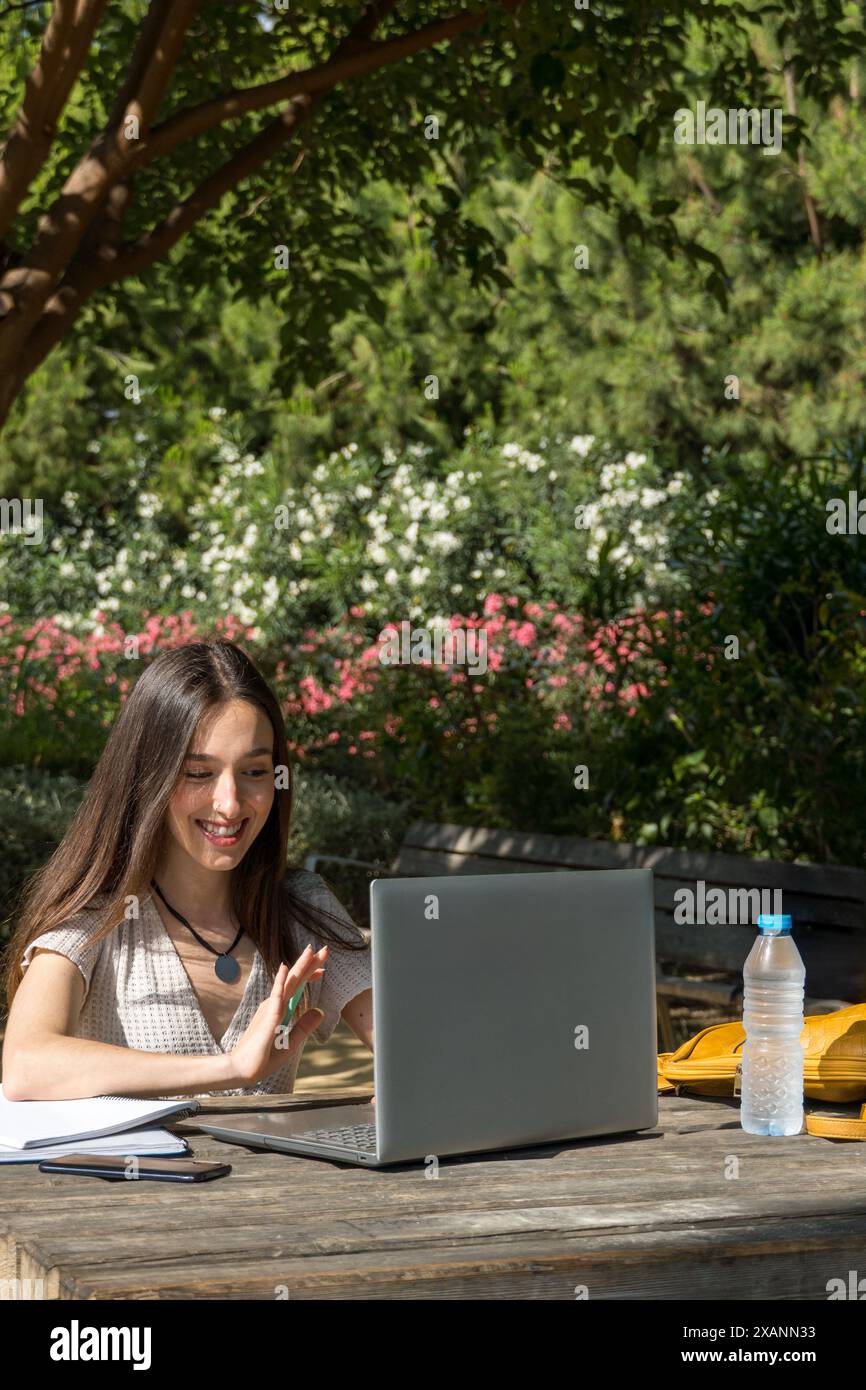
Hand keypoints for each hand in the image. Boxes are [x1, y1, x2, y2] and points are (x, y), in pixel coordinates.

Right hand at [230, 944, 327, 1085]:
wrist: (242, 1071)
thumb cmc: (263, 1058)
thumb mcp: (291, 1043)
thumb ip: (304, 1026)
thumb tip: (321, 1011)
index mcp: (279, 1010)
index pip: (297, 988)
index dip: (310, 976)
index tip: (323, 967)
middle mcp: (274, 1005)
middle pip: (295, 981)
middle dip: (309, 964)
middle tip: (324, 950)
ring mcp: (270, 1010)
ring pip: (288, 984)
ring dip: (300, 967)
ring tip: (310, 951)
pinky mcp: (267, 1018)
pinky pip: (275, 998)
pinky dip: (280, 982)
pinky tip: (284, 969)